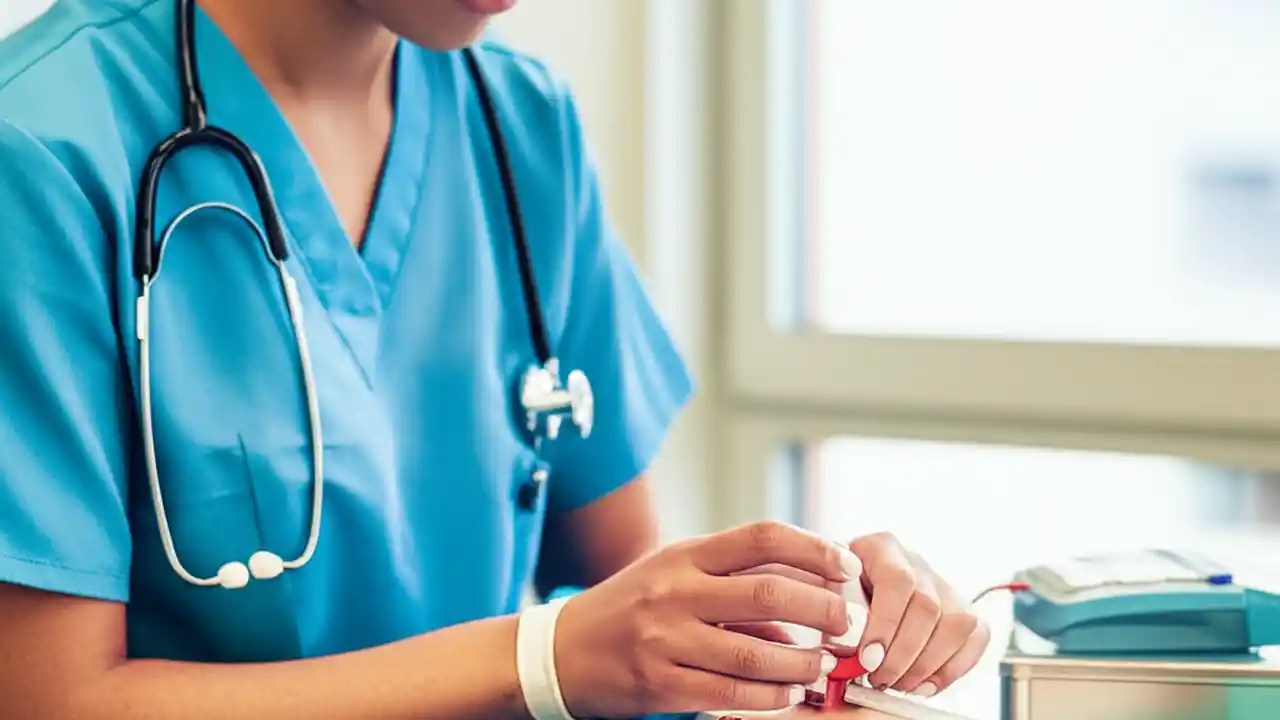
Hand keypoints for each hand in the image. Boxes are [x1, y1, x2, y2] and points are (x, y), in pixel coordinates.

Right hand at [553, 521, 862, 717]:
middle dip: (822, 610)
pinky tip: (789, 694)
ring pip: (754, 653)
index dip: (814, 549)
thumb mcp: (677, 575)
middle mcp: (674, 590)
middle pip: (768, 594)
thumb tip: (812, 597)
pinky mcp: (659, 683)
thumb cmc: (633, 606)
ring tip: (821, 666)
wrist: (562, 650)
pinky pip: (730, 693)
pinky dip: (770, 696)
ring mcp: (664, 638)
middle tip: (847, 624)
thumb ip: (737, 582)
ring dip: (802, 663)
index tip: (847, 566)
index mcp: (684, 554)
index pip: (761, 537)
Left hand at [844, 533, 989, 696]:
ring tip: (897, 684)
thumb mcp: (825, 594)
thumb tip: (843, 653)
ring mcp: (943, 584)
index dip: (885, 623)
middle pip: (927, 606)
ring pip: (955, 624)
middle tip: (879, 680)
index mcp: (879, 547)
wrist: (853, 589)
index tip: (868, 659)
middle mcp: (915, 561)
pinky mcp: (964, 608)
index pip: (896, 579)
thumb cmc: (837, 594)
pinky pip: (975, 638)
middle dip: (903, 654)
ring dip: (926, 665)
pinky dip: (951, 670)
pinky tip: (922, 685)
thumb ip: (834, 615)